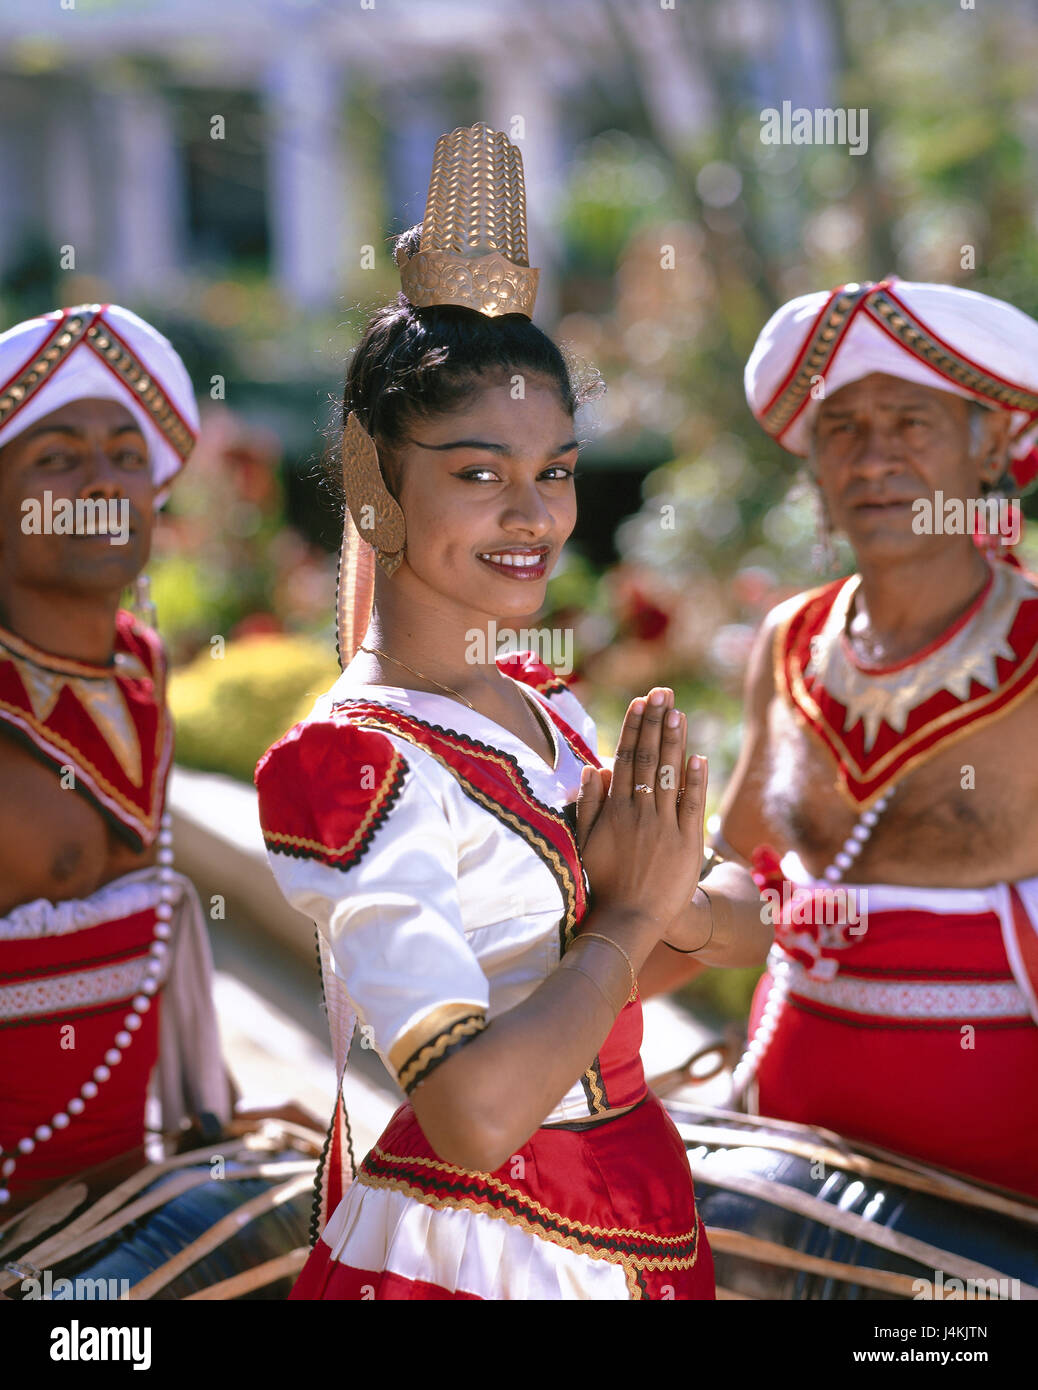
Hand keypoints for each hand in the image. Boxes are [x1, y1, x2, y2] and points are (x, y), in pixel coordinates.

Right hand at [575, 688, 706, 931]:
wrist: (629, 919)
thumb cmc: (603, 881)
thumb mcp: (585, 842)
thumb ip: (588, 804)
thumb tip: (592, 768)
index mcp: (614, 809)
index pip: (626, 758)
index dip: (635, 727)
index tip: (641, 702)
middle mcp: (640, 812)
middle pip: (649, 758)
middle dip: (656, 723)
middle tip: (664, 693)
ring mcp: (665, 826)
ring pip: (670, 775)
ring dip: (675, 741)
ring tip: (678, 712)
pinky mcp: (688, 843)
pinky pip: (693, 806)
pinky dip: (696, 781)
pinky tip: (698, 756)